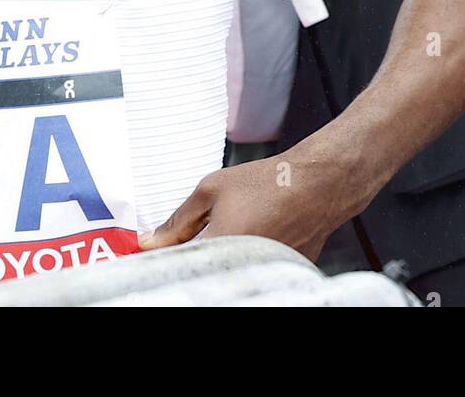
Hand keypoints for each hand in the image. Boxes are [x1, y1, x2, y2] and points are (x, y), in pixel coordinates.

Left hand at [136, 154, 351, 261]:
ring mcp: (259, 278)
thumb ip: (178, 220)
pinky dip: (241, 263)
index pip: (175, 268)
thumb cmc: (267, 183)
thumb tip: (149, 242)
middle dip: (192, 261)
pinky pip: (247, 276)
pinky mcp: (276, 282)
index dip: (163, 260)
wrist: (316, 185)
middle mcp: (237, 270)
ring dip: (217, 262)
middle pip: (201, 275)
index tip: (153, 253)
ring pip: (223, 276)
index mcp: (216, 248)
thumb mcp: (212, 190)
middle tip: (199, 238)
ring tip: (236, 231)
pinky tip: (253, 238)